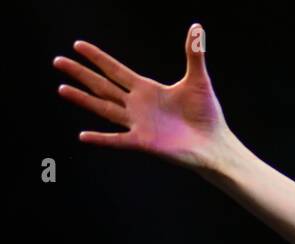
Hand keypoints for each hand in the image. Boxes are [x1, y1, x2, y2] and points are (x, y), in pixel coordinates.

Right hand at [53, 23, 230, 169]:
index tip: (78, 45)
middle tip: (58, 61)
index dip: (97, 58)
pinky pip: (118, 140)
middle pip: (103, 86)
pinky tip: (83, 136)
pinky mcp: (144, 142)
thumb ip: (194, 54)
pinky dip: (101, 138)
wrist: (216, 144)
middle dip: (81, 73)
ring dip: (83, 99)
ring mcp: (138, 124)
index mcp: (147, 89)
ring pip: (104, 109)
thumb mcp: (198, 80)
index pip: (116, 70)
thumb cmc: (207, 115)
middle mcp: (138, 105)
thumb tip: (197, 27)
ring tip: (62, 88)